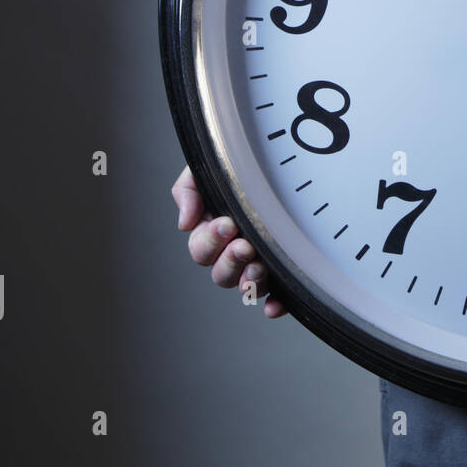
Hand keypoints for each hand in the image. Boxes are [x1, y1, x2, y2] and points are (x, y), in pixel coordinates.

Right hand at [171, 165, 288, 317]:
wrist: (283, 161)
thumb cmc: (242, 166)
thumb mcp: (209, 168)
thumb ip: (188, 190)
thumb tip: (184, 224)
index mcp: (212, 232)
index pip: (201, 249)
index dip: (210, 240)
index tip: (227, 223)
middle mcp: (232, 252)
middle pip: (220, 273)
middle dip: (230, 260)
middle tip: (244, 245)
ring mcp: (257, 263)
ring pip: (245, 286)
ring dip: (248, 281)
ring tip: (259, 266)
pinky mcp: (283, 272)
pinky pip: (277, 295)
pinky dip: (274, 303)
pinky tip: (274, 305)